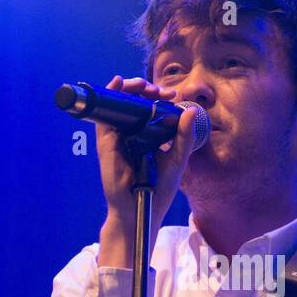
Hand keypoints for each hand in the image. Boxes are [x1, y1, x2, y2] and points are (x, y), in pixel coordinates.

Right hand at [96, 76, 202, 267]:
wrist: (141, 211)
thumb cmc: (158, 190)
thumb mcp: (177, 160)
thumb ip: (184, 137)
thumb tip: (191, 111)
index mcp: (148, 137)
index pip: (150, 109)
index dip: (158, 98)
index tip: (171, 95)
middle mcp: (131, 135)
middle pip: (133, 103)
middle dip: (145, 90)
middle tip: (160, 91)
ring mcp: (117, 138)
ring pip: (118, 105)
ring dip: (129, 88)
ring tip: (142, 85)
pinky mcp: (106, 143)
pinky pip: (105, 116)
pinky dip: (110, 97)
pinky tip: (119, 84)